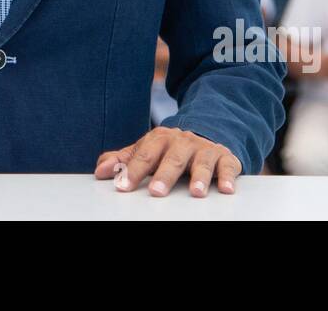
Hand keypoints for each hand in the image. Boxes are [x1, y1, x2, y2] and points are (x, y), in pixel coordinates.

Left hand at [95, 126, 242, 196]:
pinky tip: (226, 189)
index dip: (133, 171)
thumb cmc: (169, 150)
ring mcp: (204, 149)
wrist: (203, 135)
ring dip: (200, 177)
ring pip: (202, 162)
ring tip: (196, 193)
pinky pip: (228, 166)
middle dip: (164, 175)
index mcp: (159, 139)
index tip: (123, 187)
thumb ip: (123, 160)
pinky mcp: (225, 157)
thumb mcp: (146, 151)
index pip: (144, 155)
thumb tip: (100, 171)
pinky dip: (228, 177)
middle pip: (173, 158)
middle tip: (156, 192)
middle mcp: (182, 141)